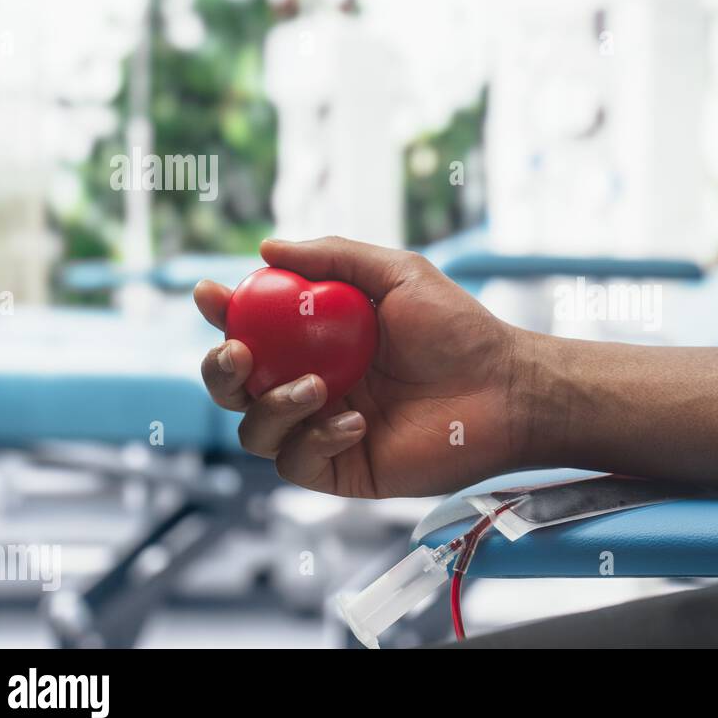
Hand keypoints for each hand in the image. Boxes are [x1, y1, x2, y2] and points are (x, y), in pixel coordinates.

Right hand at [195, 237, 530, 497]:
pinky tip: (356, 421)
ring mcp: (325, 429)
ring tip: (316, 386)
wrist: (504, 389)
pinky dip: (314, 440)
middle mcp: (314, 385)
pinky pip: (295, 463)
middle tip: (238, 352)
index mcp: (319, 341)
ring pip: (254, 431)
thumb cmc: (460, 330)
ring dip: (269, 406)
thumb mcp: (399, 274)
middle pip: (236, 387)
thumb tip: (267, 249)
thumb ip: (335, 257)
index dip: (224, 315)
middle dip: (219, 369)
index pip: (253, 329)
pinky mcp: (344, 469)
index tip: (212, 295)